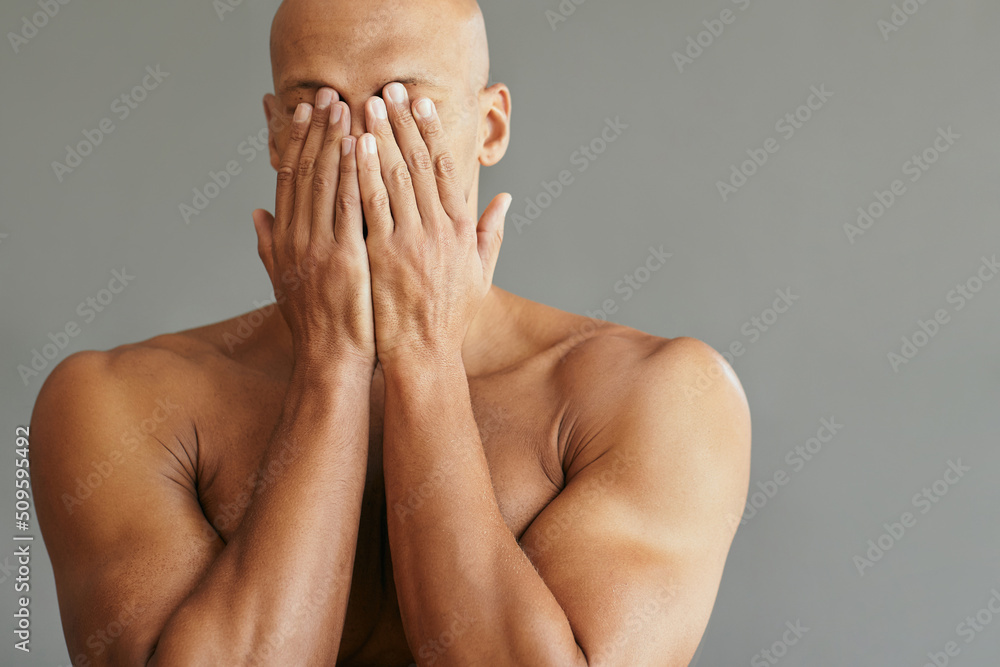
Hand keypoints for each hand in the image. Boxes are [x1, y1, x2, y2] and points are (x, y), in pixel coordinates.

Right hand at [253, 89, 375, 368]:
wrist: (330, 362)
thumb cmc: (315, 325)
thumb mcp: (282, 282)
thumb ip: (268, 244)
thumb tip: (255, 213)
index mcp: (284, 239)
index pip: (289, 178)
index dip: (297, 141)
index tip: (306, 110)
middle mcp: (296, 238)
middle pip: (306, 172)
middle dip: (317, 130)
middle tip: (328, 93)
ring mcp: (318, 247)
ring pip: (327, 182)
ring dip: (336, 140)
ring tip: (348, 105)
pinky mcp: (344, 258)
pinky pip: (350, 207)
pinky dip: (355, 174)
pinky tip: (362, 146)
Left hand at [356, 82, 511, 366]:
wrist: (425, 355)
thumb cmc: (450, 317)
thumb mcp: (480, 274)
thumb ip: (492, 233)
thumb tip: (506, 198)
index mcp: (462, 230)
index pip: (445, 169)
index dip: (431, 133)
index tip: (419, 104)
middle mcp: (440, 230)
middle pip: (419, 164)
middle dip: (403, 124)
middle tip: (388, 91)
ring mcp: (413, 240)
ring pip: (395, 177)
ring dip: (380, 137)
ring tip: (367, 106)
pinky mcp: (386, 254)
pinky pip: (372, 205)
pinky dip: (364, 173)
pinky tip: (353, 146)